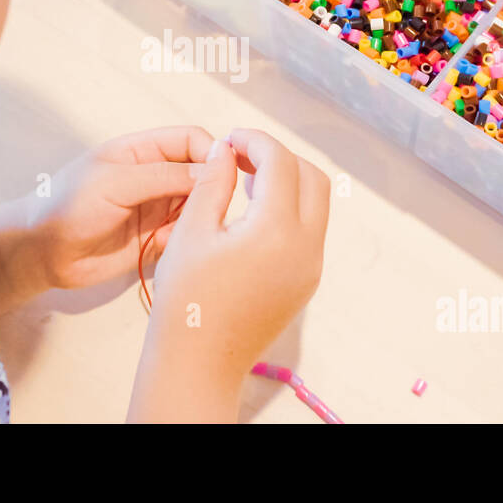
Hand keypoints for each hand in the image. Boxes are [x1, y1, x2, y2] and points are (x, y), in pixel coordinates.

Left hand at [24, 126, 213, 290]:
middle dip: (212, 188)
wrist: (42, 253)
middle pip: (201, 174)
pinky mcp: (156, 240)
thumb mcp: (115, 182)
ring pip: (198, 206)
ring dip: (201, 217)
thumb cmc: (69, 206)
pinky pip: (185, 236)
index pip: (191, 140)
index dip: (212, 153)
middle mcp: (156, 177)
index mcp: (143, 151)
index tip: (225, 174)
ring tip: (192, 230)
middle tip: (213, 209)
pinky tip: (172, 247)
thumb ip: (163, 176)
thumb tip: (212, 170)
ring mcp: (157, 209)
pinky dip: (187, 240)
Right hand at [128, 129, 329, 421]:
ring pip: (316, 204)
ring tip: (245, 178)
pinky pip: (310, 230)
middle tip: (240, 155)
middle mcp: (306, 247)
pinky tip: (253, 212)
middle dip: (279, 157)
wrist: (198, 363)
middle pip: (312, 177)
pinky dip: (290, 209)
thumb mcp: (191, 231)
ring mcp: (311, 267)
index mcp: (277, 230)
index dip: (255, 140)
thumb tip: (226, 148)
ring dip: (288, 181)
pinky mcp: (306, 282)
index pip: (280, 162)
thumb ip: (213, 182)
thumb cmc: (186, 299)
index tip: (229, 138)